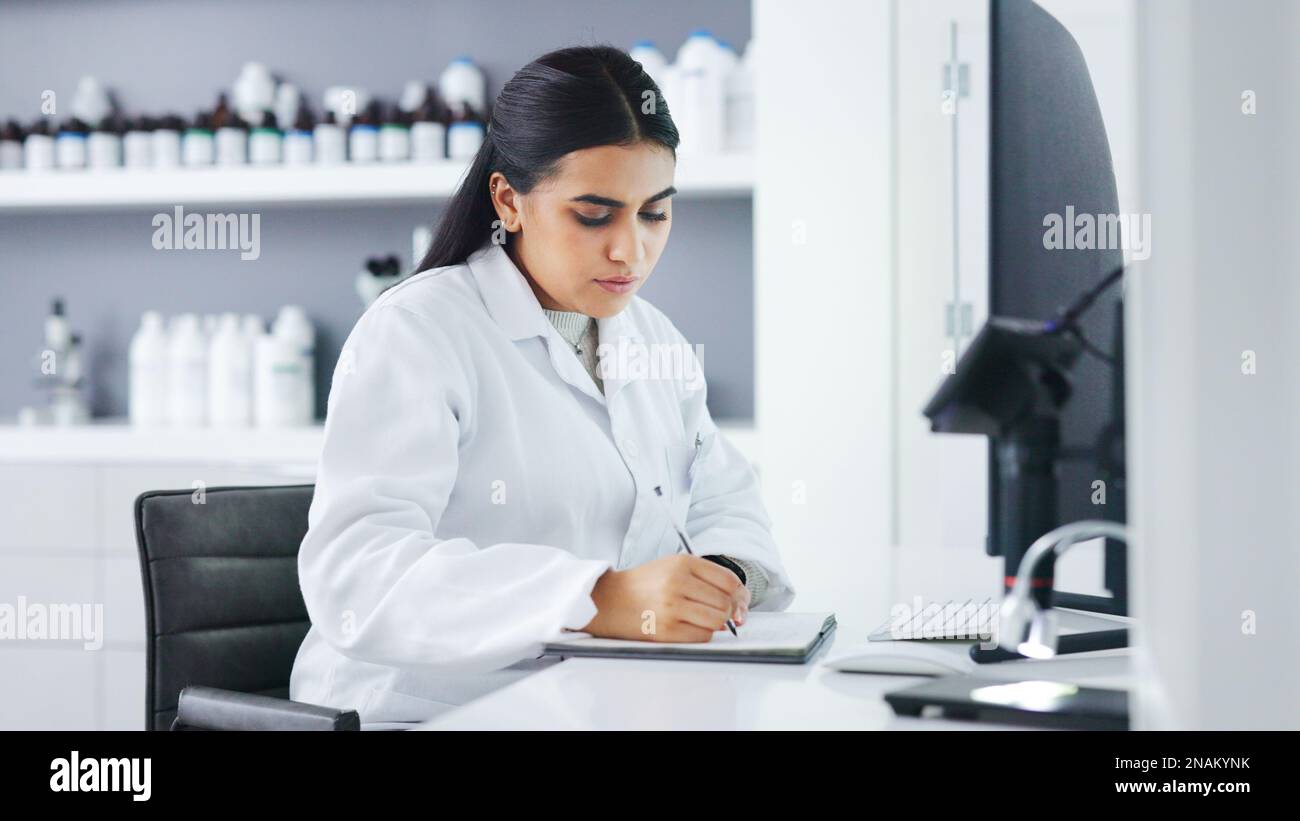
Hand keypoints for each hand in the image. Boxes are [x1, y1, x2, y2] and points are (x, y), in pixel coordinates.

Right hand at [581, 554, 745, 641]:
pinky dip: (702, 634)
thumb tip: (739, 603)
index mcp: (683, 563)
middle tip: (717, 612)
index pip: (729, 581)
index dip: (739, 594)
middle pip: (725, 603)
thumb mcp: (673, 566)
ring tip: (701, 618)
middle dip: (727, 611)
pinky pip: (702, 636)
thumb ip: (705, 577)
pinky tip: (689, 626)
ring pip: (717, 621)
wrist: (609, 600)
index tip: (738, 601)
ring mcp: (672, 607)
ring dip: (715, 624)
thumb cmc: (645, 584)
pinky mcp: (666, 629)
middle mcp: (678, 583)